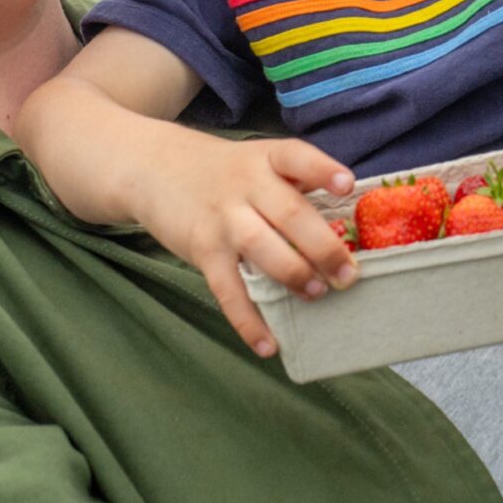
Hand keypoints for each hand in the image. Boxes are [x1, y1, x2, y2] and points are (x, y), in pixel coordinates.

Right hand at [136, 133, 359, 357]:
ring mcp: (223, 219)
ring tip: (318, 293)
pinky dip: (249, 321)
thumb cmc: (223, 171)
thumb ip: (295, 183)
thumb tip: (348, 223)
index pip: (297, 157)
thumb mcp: (258, 160)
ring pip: (262, 247)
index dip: (323, 170)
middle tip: (347, 274)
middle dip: (323, 246)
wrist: (154, 167)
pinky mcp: (203, 250)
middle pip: (289, 212)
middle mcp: (246, 185)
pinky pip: (228, 290)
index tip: (348, 185)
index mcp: (267, 158)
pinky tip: (269, 345)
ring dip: (294, 274)